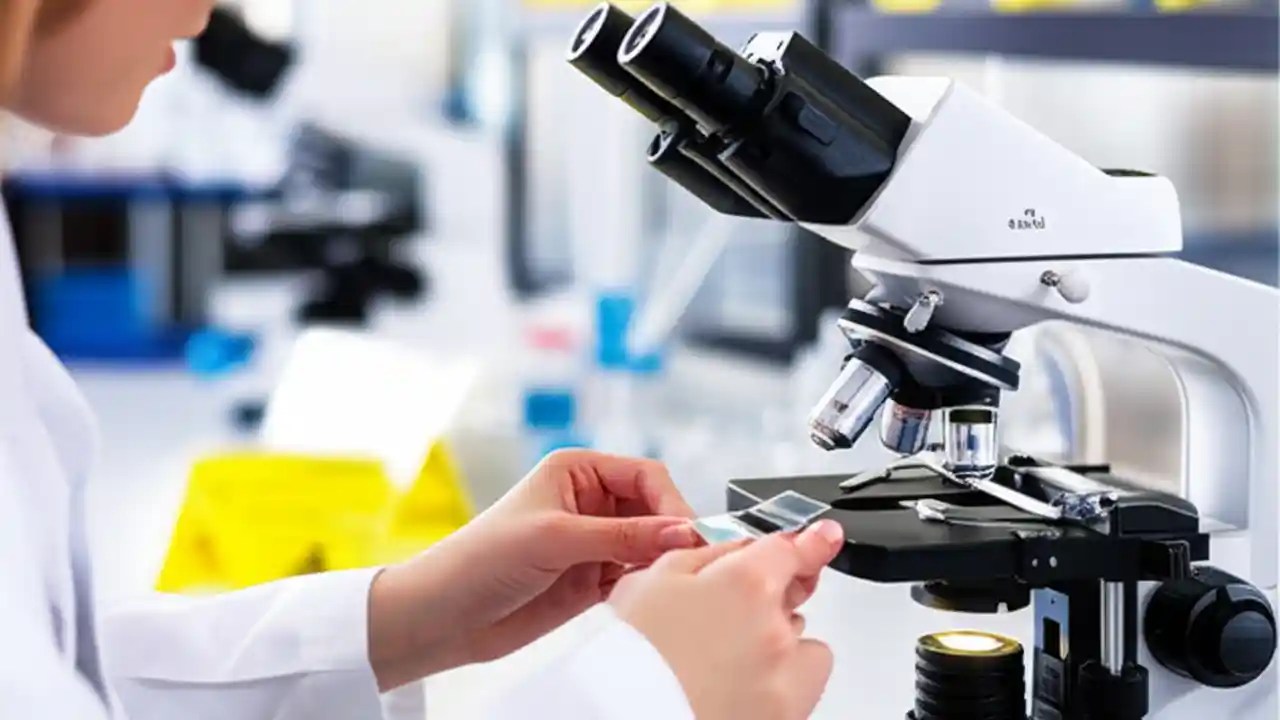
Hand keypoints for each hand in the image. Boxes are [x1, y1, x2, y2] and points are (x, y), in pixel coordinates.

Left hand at [367, 450, 700, 689]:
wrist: (446, 616)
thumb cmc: (483, 558)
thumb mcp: (556, 538)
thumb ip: (624, 536)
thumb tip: (684, 531)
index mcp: (577, 471)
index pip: (646, 475)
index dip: (671, 502)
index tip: (689, 533)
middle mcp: (589, 501)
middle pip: (655, 509)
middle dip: (672, 531)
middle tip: (688, 559)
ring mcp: (593, 542)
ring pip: (650, 544)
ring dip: (661, 560)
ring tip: (665, 579)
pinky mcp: (592, 580)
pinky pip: (636, 577)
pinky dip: (646, 585)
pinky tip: (644, 595)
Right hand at [610, 521, 844, 719]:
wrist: (622, 716)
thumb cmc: (625, 658)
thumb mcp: (649, 582)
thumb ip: (703, 556)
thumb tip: (737, 549)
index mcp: (743, 584)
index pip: (792, 550)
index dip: (809, 541)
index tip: (822, 538)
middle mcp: (774, 628)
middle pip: (793, 596)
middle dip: (768, 600)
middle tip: (722, 621)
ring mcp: (785, 676)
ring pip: (800, 642)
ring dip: (773, 643)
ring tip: (719, 664)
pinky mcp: (789, 713)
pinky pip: (805, 684)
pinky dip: (783, 681)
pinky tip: (741, 687)